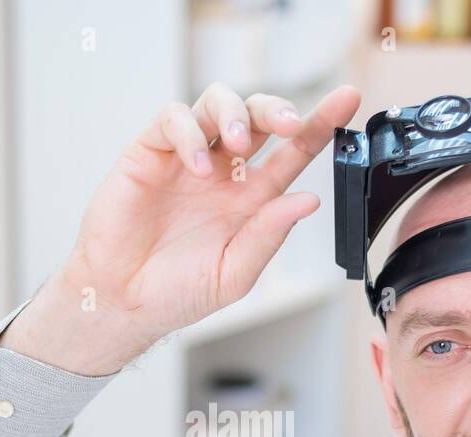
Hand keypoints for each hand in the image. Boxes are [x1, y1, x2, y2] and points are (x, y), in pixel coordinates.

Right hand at [1, 82, 361, 374]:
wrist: (122, 302)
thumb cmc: (176, 293)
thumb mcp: (234, 274)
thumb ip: (268, 235)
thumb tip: (307, 201)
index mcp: (251, 198)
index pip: (293, 152)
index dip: (321, 125)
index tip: (348, 100)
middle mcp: (223, 172)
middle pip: (258, 116)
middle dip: (278, 109)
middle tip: (288, 123)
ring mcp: (187, 158)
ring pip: (217, 103)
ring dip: (236, 112)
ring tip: (239, 142)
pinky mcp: (149, 153)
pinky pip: (173, 120)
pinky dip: (190, 134)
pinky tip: (197, 166)